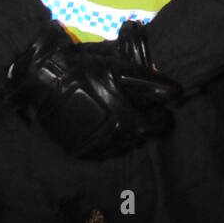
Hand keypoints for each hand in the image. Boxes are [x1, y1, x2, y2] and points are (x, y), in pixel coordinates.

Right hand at [2, 23, 174, 159]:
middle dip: (141, 123)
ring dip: (124, 133)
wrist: (47, 81)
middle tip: (136, 107)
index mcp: (128, 125)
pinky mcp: (79, 151)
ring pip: (120, 145)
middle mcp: (114, 143)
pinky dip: (106, 139)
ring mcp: (95, 149)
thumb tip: (176, 92)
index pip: (156, 125)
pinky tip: (101, 125)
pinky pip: (101, 149)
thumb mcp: (122, 71)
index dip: (159, 114)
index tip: (157, 107)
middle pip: (138, 136)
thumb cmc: (88, 73)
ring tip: (119, 116)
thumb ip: (151, 83)